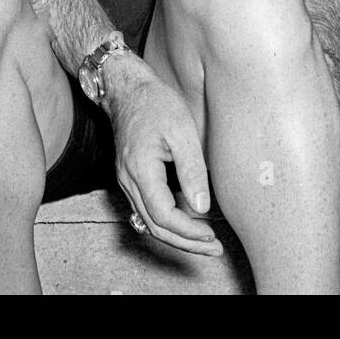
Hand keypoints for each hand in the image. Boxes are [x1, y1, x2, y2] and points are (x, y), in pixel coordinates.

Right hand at [103, 58, 222, 257]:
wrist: (127, 89)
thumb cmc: (155, 103)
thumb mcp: (182, 131)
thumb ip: (193, 169)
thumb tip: (202, 207)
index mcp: (140, 169)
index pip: (164, 215)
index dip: (188, 230)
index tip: (211, 233)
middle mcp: (128, 180)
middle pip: (155, 227)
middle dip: (185, 242)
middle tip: (213, 249)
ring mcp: (126, 181)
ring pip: (149, 222)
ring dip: (176, 236)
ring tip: (204, 242)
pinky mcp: (130, 178)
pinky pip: (146, 210)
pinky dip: (166, 222)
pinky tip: (185, 223)